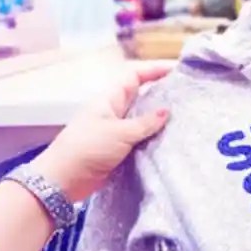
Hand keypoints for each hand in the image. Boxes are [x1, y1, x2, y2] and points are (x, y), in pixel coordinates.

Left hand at [32, 64, 171, 201]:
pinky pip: (140, 140)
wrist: (64, 179)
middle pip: (140, 97)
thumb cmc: (88, 148)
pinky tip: (169, 142)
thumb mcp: (119, 133)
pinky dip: (153, 139)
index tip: (176, 70)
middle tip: (186, 96)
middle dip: (161, 94)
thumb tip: (166, 111)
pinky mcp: (118, 150)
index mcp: (110, 100)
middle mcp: (114, 112)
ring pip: (142, 120)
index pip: (134, 77)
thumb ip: (145, 123)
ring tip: (184, 118)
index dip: (153, 70)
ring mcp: (116, 132)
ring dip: (159, 120)